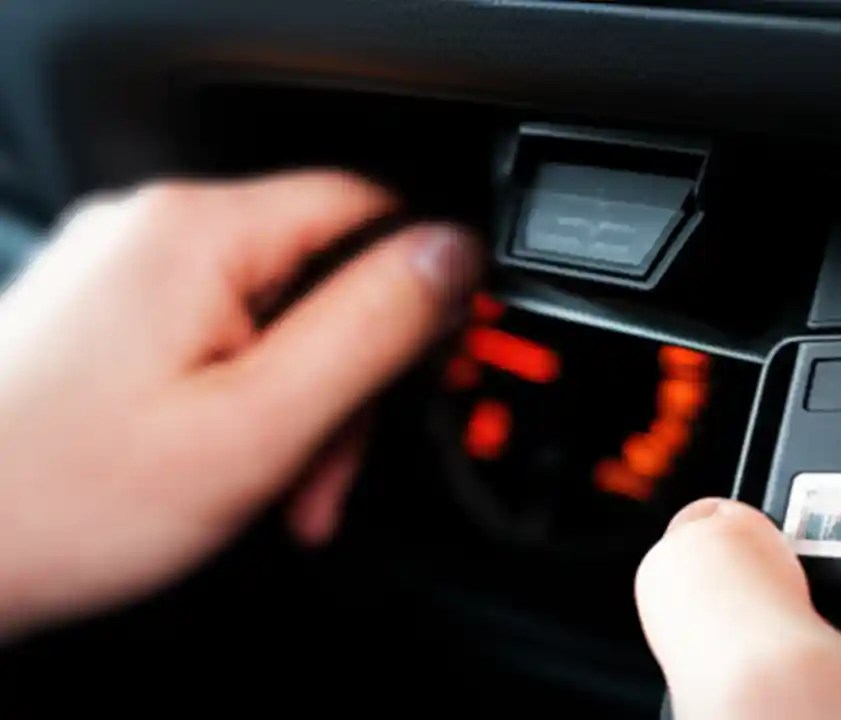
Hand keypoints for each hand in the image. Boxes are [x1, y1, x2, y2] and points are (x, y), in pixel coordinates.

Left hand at [0, 171, 478, 637]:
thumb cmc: (64, 499)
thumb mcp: (258, 423)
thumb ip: (370, 329)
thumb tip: (452, 256)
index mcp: (200, 232)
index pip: (369, 205)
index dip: (422, 284)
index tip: (434, 359)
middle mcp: (156, 230)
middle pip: (323, 274)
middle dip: (349, 380)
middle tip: (330, 467)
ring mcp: (125, 271)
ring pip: (276, 316)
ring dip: (301, 405)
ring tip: (279, 489)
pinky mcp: (109, 314)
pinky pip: (219, 337)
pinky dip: (248, 400)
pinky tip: (236, 465)